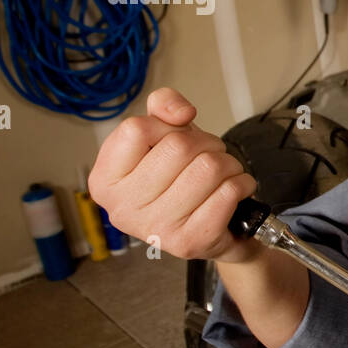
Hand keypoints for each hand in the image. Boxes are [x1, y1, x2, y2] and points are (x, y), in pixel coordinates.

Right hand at [88, 87, 261, 264]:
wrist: (212, 231)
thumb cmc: (182, 179)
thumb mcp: (164, 134)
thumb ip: (163, 106)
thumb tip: (180, 112)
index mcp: (105, 179)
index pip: (136, 129)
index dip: (167, 125)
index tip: (176, 137)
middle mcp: (123, 208)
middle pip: (178, 146)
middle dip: (207, 143)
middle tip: (208, 156)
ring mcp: (156, 228)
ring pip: (209, 167)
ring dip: (228, 163)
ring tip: (223, 173)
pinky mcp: (190, 242)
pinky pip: (229, 192)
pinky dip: (242, 183)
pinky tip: (235, 189)